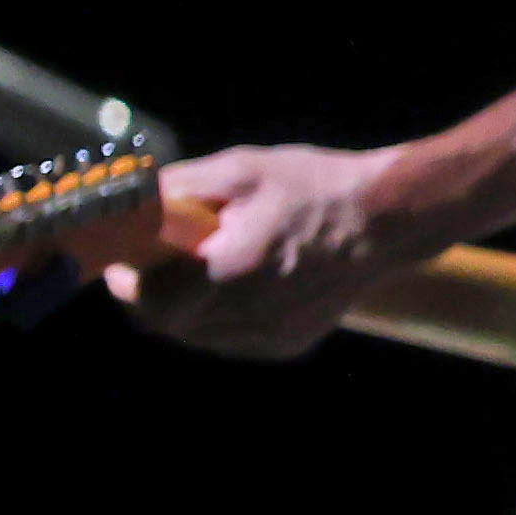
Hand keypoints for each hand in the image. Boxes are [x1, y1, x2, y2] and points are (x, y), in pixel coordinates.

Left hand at [108, 143, 404, 361]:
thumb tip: (128, 203)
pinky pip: (231, 337)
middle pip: (165, 322)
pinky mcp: (286, 345)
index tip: (129, 256)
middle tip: (165, 260)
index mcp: (230, 269)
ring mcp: (268, 336)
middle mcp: (247, 314)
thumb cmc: (314, 186)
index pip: (146, 299)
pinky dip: (223, 315)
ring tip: (213, 265)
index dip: (128, 278)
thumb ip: (177, 188)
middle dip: (154, 293)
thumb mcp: (241, 169)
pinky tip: (250, 282)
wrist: (387, 219)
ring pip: (196, 334)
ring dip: (187, 306)